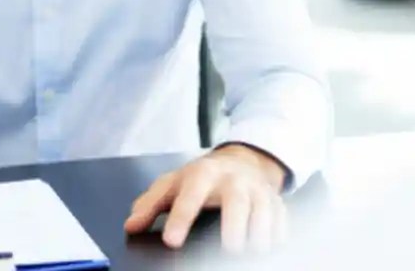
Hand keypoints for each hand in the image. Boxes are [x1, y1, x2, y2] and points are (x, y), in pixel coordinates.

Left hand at [124, 145, 289, 253]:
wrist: (241, 161)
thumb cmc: (202, 178)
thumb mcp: (172, 184)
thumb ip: (149, 204)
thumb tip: (131, 225)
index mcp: (203, 174)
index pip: (191, 195)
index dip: (180, 218)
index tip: (172, 241)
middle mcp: (234, 180)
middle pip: (237, 200)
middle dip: (235, 225)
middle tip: (229, 250)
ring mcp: (258, 190)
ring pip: (266, 210)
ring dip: (261, 232)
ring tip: (253, 252)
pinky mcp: (276, 201)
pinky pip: (282, 219)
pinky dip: (279, 235)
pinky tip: (271, 248)